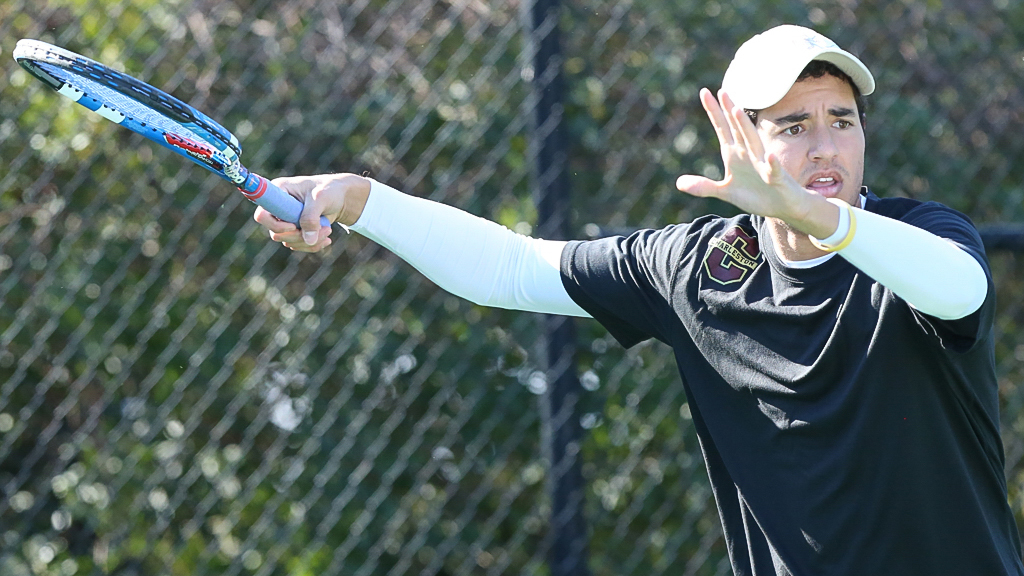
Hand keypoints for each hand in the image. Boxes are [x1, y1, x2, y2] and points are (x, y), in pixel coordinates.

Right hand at [254, 173, 370, 252]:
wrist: (341, 197)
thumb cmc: (329, 190)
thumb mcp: (321, 199)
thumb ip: (312, 217)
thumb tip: (308, 240)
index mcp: (278, 192)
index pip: (262, 215)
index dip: (276, 225)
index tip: (294, 225)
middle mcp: (277, 207)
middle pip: (276, 233)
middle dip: (299, 236)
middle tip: (322, 229)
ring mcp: (285, 220)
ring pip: (288, 241)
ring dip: (309, 241)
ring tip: (328, 230)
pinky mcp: (294, 230)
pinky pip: (297, 245)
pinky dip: (313, 245)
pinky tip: (326, 238)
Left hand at [675, 89, 829, 237]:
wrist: (784, 206)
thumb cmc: (756, 195)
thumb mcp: (726, 192)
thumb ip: (704, 187)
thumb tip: (678, 184)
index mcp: (735, 154)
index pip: (722, 129)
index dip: (714, 112)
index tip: (704, 92)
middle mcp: (749, 154)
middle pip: (737, 129)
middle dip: (729, 111)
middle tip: (722, 91)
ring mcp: (763, 165)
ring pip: (753, 142)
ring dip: (745, 127)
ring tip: (737, 111)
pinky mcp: (777, 179)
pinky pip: (773, 170)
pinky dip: (772, 163)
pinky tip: (769, 155)